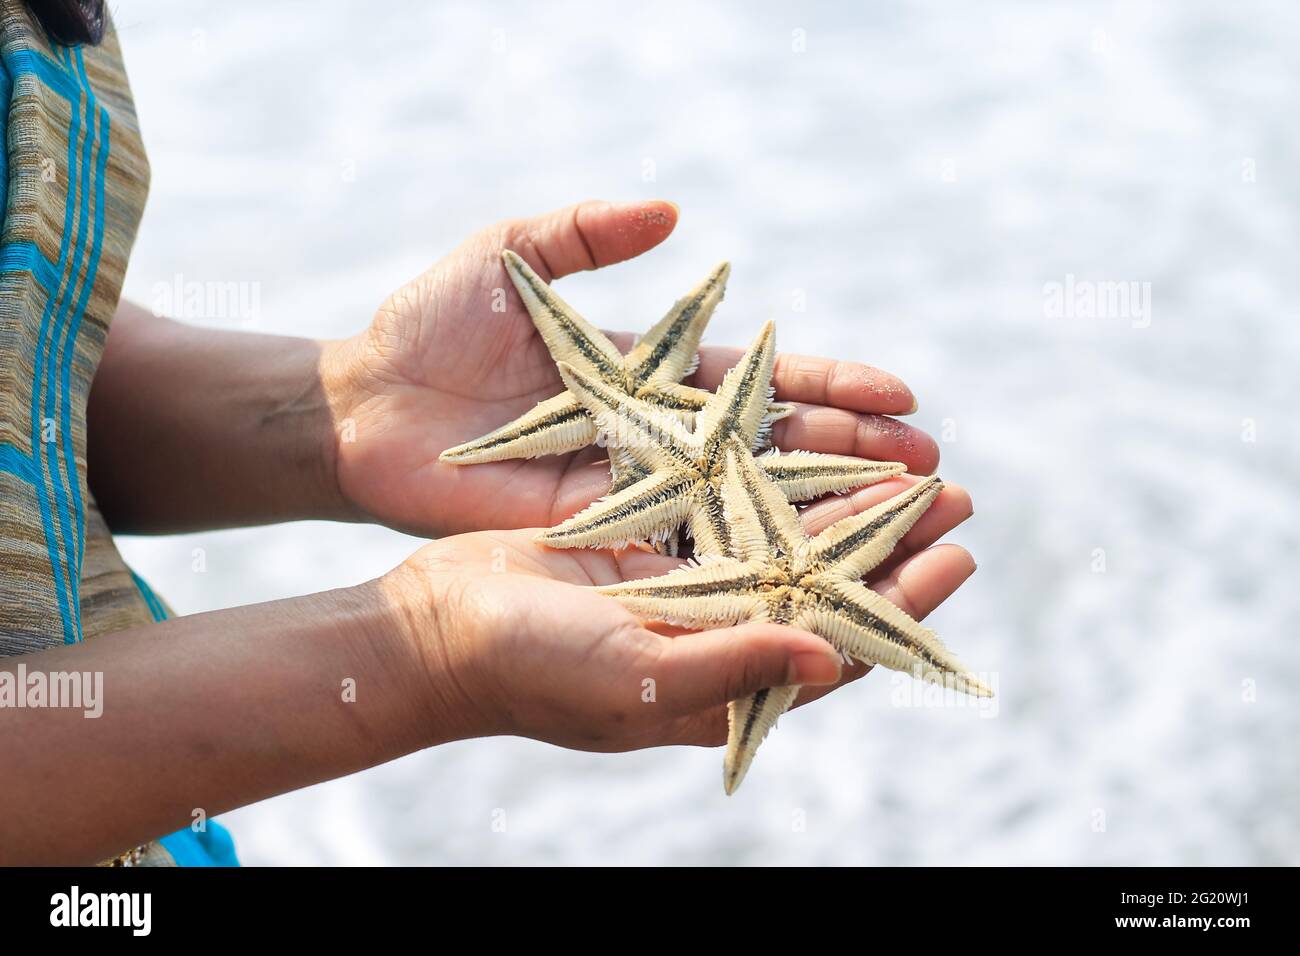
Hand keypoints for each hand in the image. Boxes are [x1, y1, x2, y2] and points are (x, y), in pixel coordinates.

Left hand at [324, 200, 939, 536]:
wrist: (363, 405)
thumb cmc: (431, 324)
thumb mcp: (511, 256)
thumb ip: (586, 233)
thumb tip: (675, 213)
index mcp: (651, 371)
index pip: (762, 380)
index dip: (833, 387)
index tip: (903, 395)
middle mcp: (655, 437)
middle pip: (773, 449)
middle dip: (852, 459)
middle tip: (930, 472)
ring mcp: (629, 491)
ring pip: (740, 507)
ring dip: (816, 518)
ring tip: (894, 526)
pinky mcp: (592, 534)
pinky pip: (676, 549)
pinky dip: (737, 562)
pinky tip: (800, 577)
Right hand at [384, 476, 973, 751]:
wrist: (438, 626)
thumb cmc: (531, 669)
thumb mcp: (635, 675)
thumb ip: (732, 666)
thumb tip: (833, 658)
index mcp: (726, 684)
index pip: (839, 647)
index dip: (904, 605)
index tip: (956, 554)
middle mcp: (718, 635)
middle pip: (828, 586)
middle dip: (892, 541)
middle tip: (953, 492)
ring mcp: (685, 585)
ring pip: (789, 540)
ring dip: (845, 503)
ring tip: (904, 462)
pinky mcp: (650, 540)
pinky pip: (733, 505)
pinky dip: (775, 477)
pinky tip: (812, 444)